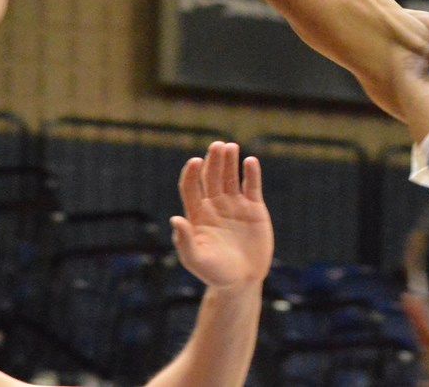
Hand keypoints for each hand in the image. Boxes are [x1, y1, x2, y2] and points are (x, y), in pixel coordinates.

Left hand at [170, 142, 272, 289]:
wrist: (242, 281)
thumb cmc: (214, 273)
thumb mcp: (196, 259)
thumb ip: (184, 241)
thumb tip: (175, 219)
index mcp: (197, 215)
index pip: (191, 188)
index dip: (192, 174)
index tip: (196, 161)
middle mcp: (214, 205)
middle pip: (212, 177)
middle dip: (213, 161)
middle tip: (217, 146)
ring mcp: (235, 205)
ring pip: (231, 177)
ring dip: (230, 161)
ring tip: (230, 147)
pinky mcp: (254, 208)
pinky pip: (252, 186)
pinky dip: (251, 173)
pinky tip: (250, 161)